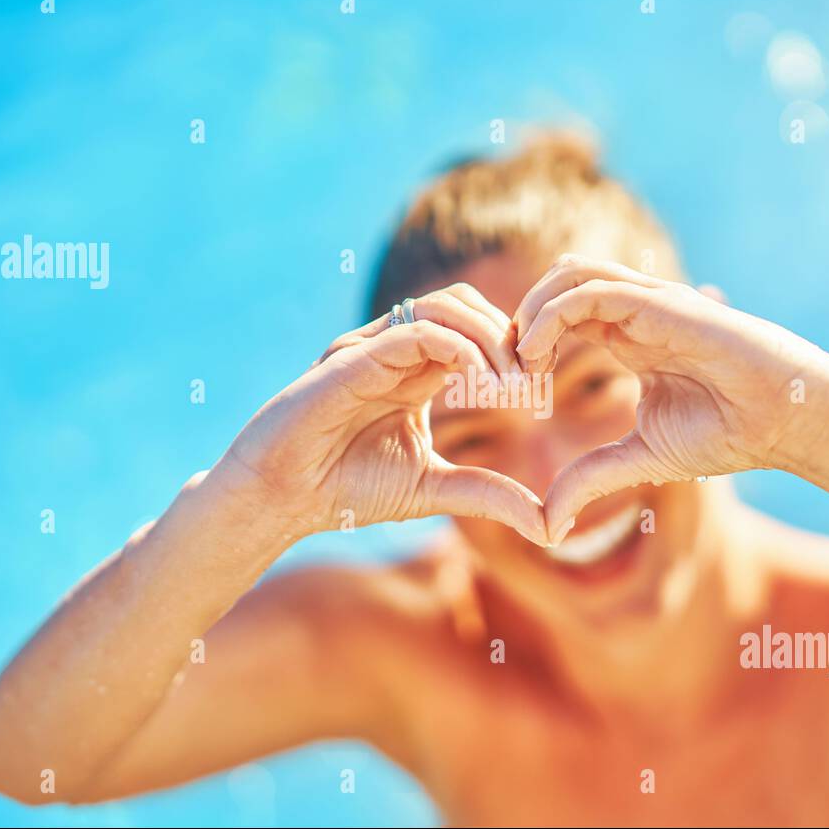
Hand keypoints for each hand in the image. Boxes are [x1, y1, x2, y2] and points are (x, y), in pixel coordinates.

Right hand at [221, 284, 548, 544]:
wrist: (279, 499)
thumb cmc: (345, 489)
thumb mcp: (434, 490)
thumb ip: (488, 495)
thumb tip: (549, 526)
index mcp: (416, 369)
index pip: (477, 329)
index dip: (516, 352)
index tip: (541, 396)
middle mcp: (395, 348)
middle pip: (467, 303)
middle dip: (510, 338)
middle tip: (535, 387)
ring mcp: (371, 346)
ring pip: (446, 306)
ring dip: (491, 340)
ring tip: (514, 388)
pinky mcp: (351, 358)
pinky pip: (416, 333)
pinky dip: (459, 352)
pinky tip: (482, 389)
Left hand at [513, 255, 828, 542]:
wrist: (784, 420)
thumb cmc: (727, 432)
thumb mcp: (640, 459)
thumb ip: (590, 478)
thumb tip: (548, 525)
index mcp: (627, 338)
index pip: (557, 316)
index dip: (525, 345)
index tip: (511, 394)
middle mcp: (633, 312)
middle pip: (554, 283)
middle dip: (518, 321)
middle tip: (505, 374)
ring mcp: (648, 302)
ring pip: (568, 272)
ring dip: (530, 310)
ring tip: (519, 362)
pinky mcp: (661, 303)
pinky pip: (590, 290)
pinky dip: (551, 315)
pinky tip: (537, 355)